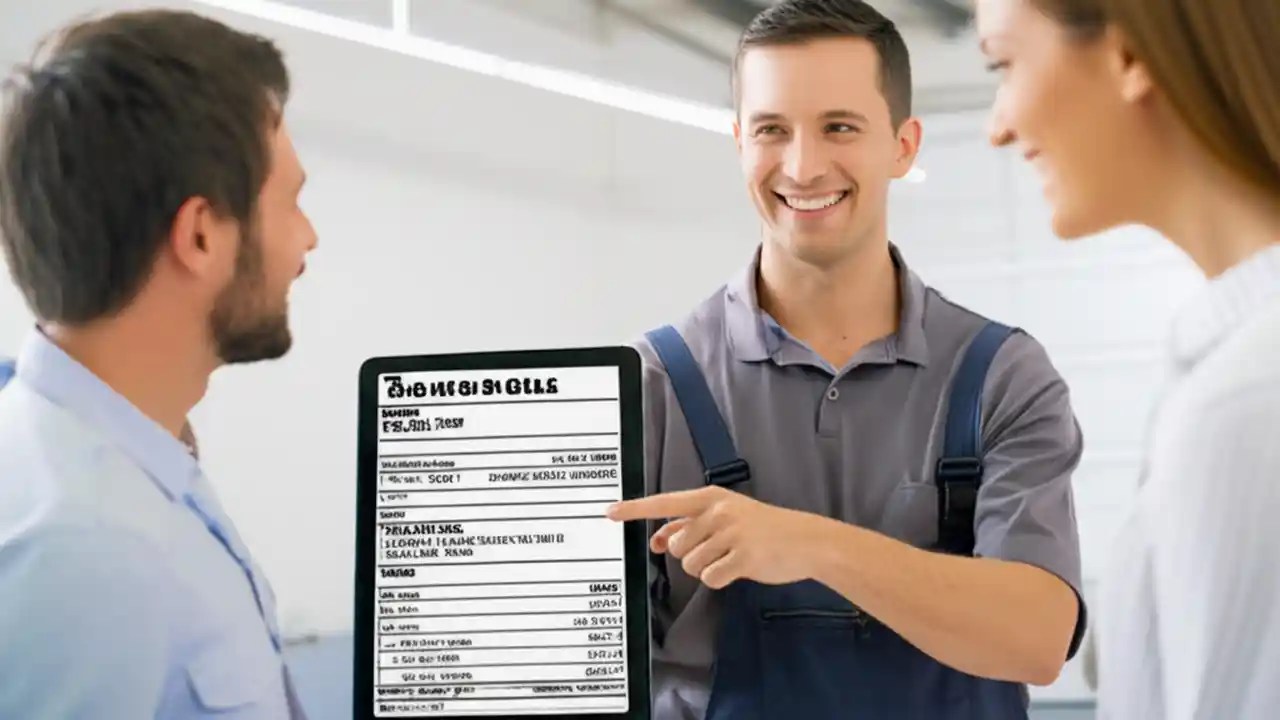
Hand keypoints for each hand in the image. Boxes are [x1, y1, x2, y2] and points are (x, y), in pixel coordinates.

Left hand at [606, 485, 824, 587]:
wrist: (803, 540)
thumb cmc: (761, 528)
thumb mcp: (725, 516)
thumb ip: (690, 525)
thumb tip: (659, 541)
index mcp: (710, 498)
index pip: (665, 502)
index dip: (635, 509)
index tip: (611, 513)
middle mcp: (718, 512)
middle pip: (677, 546)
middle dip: (692, 555)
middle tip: (719, 549)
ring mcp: (731, 533)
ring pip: (692, 565)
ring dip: (708, 569)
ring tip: (731, 557)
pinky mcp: (743, 556)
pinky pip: (712, 579)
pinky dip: (722, 580)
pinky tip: (740, 568)